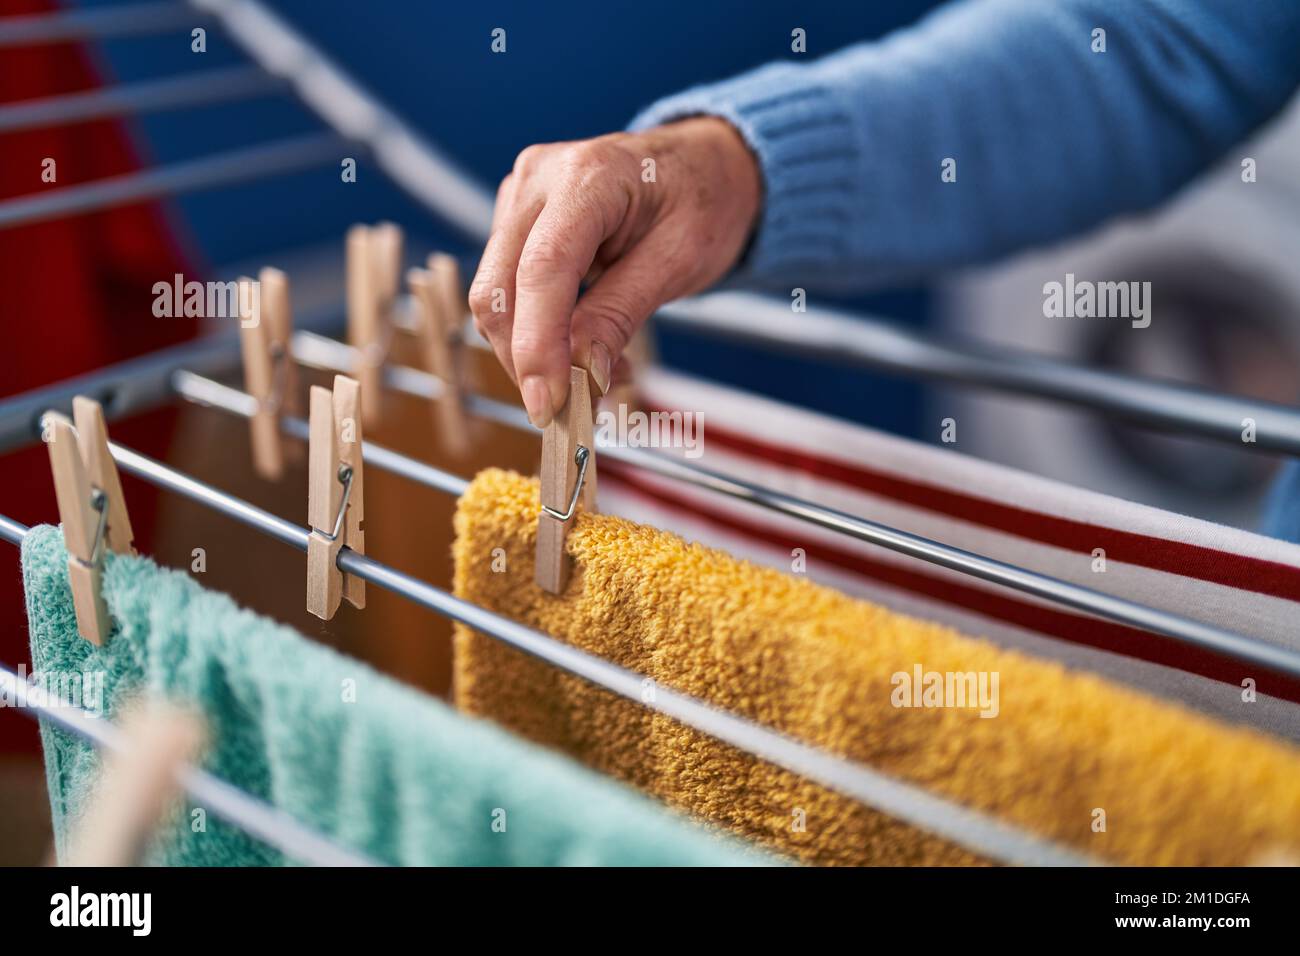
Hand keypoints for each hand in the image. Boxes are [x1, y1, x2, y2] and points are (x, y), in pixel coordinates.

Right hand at [469, 116, 761, 426]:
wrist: (702, 165)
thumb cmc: (702, 201)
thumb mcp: (679, 260)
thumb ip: (622, 313)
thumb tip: (581, 372)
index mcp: (588, 176)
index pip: (542, 269)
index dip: (538, 344)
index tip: (548, 403)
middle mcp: (539, 178)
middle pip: (499, 289)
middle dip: (527, 359)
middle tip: (573, 409)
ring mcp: (520, 197)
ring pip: (495, 298)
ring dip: (535, 352)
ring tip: (598, 375)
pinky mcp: (515, 222)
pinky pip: (510, 292)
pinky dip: (538, 333)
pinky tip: (584, 347)